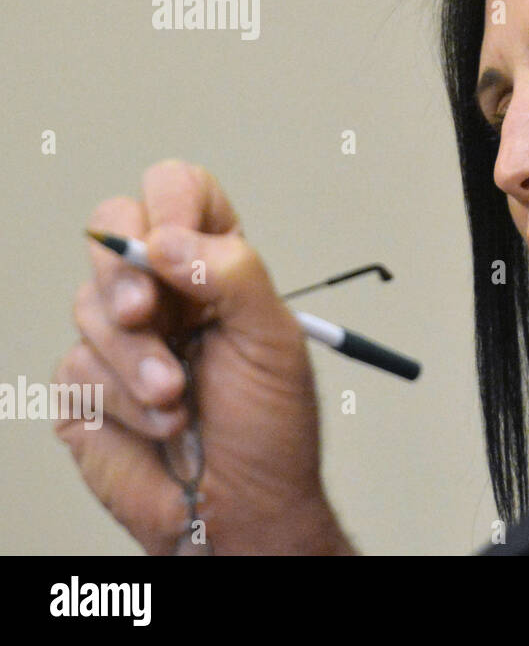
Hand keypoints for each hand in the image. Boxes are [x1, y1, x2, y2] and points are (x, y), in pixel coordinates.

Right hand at [57, 159, 354, 553]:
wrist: (241, 510)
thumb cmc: (270, 429)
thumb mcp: (275, 341)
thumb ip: (231, 275)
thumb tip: (166, 236)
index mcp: (214, 268)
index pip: (179, 193)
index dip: (169, 201)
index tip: (172, 244)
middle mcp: (164, 292)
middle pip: (113, 229)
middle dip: (126, 275)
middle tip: (150, 316)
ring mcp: (120, 337)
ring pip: (89, 303)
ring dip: (137, 357)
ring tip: (178, 397)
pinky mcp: (86, 386)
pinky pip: (77, 368)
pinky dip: (123, 399)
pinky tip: (162, 424)